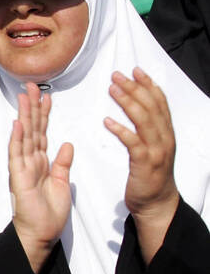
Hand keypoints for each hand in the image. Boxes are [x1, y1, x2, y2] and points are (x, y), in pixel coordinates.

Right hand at [9, 82, 72, 273]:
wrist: (41, 233)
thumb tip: (68, 144)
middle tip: (31, 85)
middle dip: (32, 106)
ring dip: (24, 115)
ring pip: (24, 135)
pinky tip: (18, 123)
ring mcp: (22, 167)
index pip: (42, 132)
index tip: (46, 95)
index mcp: (41, 162)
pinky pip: (17, 154)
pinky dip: (17, 138)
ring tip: (24, 95)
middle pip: (32, 128)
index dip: (44, 114)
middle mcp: (29, 160)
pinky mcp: (18, 177)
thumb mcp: (63, 183)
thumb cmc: (49, 212)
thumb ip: (63, 163)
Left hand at [105, 68, 179, 260]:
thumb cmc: (150, 174)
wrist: (155, 203)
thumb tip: (137, 107)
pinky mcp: (145, 164)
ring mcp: (156, 151)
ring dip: (127, 102)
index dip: (148, 85)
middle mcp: (164, 138)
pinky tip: (107, 121)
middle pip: (151, 107)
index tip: (135, 70)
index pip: (159, 103)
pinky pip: (133, 143)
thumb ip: (147, 129)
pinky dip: (121, 130)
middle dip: (135, 88)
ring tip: (112, 89)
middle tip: (117, 74)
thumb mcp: (152, 147)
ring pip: (144, 120)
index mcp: (165, 133)